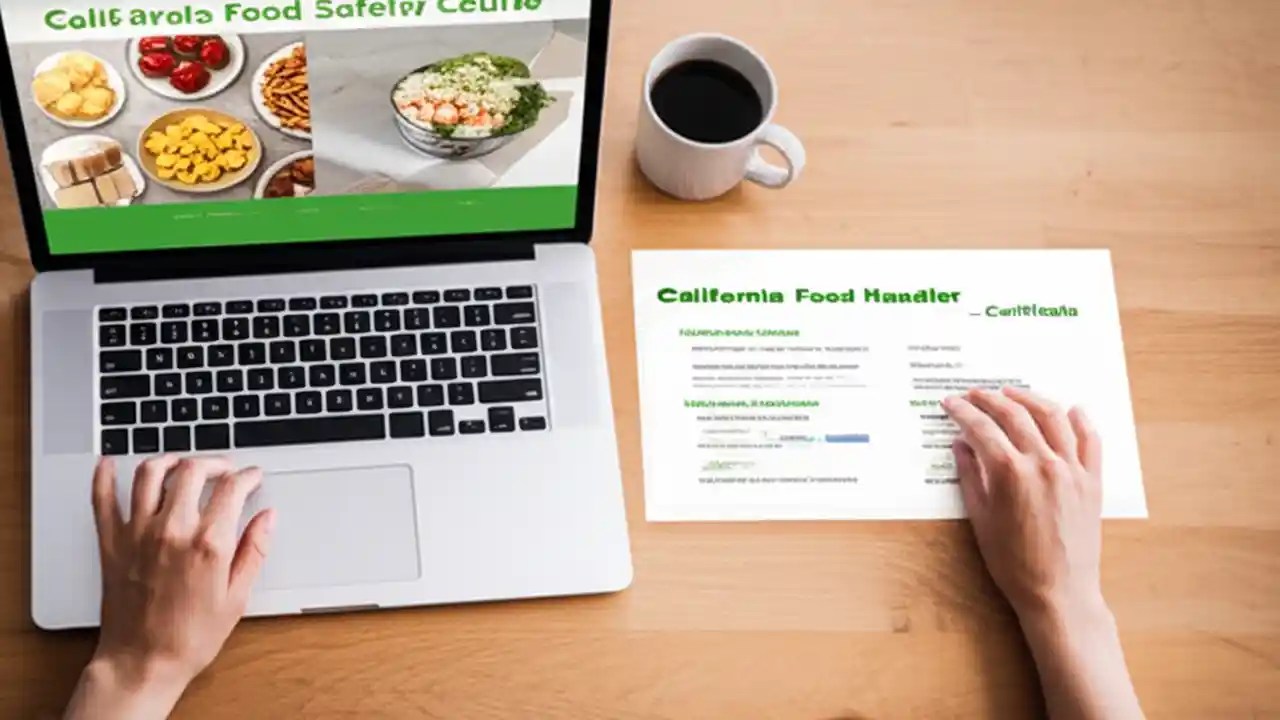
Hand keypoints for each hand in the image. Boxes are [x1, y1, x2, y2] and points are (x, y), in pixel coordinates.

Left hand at [65, 456, 274, 719]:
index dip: (248, 476)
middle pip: (192, 470)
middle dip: (213, 462)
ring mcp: (138, 533)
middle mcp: (172, 530)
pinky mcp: (111, 543)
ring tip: (181, 463)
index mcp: (208, 543)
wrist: (143, 662)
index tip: (252, 477)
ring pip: (149, 474)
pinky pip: (102, 499)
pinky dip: (104, 477)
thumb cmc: (190, 637)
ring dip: (169, 460)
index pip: (232, 488)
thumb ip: (254, 550)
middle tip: (223, 469)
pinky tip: (109, 464)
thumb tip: (268, 518)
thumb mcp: (237, 596)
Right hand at [945, 387, 1142, 719]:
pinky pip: (1091, 439)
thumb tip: (961, 445)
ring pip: (1053, 417)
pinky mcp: (1092, 480)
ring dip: (1030, 399)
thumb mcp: (980, 519)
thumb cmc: (1014, 563)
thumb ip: (970, 476)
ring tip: (1012, 393)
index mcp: (1010, 473)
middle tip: (975, 394)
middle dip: (990, 399)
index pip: (982, 428)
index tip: (951, 404)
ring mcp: (1072, 470)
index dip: (963, 412)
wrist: (1058, 591)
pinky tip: (1071, 410)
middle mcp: (1043, 464)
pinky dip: (1081, 420)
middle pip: (1015, 415)